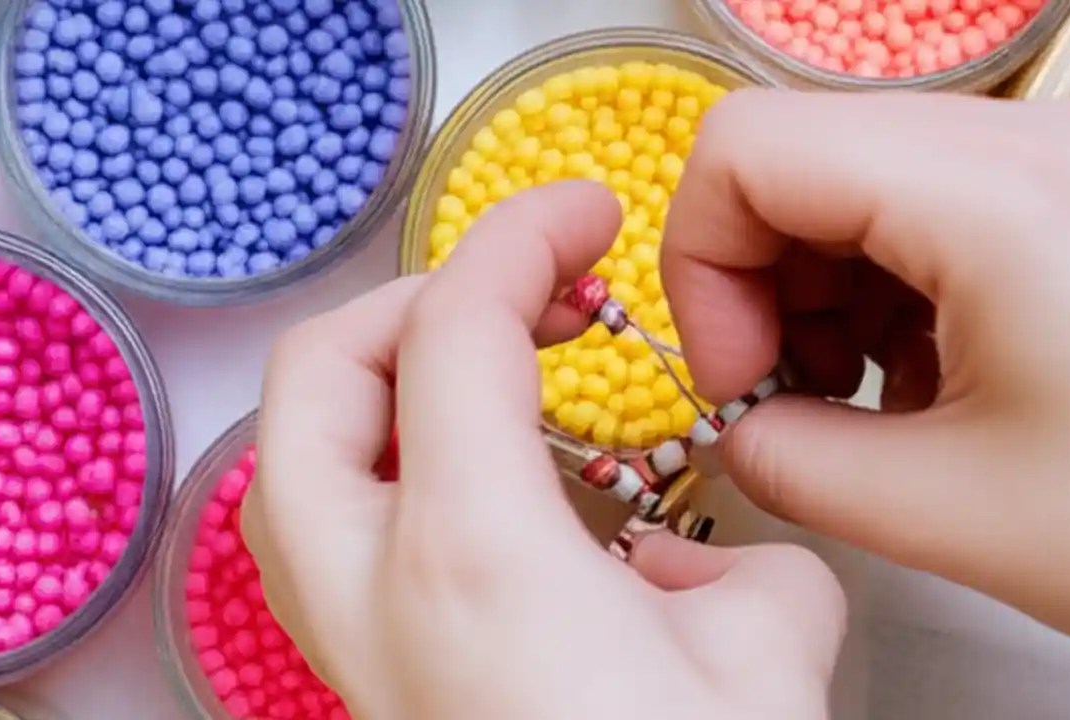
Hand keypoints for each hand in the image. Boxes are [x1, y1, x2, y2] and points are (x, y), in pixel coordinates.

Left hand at [241, 182, 846, 719]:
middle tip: (523, 298)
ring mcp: (354, 649)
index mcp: (472, 554)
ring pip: (300, 465)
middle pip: (318, 376)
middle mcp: (377, 593)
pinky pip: (335, 540)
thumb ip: (739, 558)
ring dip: (385, 387)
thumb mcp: (769, 649)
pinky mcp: (371, 689)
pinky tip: (496, 496)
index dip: (522, 234)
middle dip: (415, 301)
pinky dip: (391, 472)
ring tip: (496, 381)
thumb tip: (682, 551)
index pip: (455, 324)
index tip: (587, 212)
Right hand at [663, 90, 1069, 690]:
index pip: (748, 150)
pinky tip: (913, 375)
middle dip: (754, 280)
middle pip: (794, 154)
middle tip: (781, 391)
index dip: (701, 266)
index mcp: (996, 193)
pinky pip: (915, 201)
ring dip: (815, 287)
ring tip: (858, 395)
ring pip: (848, 173)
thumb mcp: (934, 513)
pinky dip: (877, 285)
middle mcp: (1030, 137)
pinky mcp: (1069, 190)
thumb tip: (733, 425)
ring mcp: (1057, 154)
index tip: (736, 375)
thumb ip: (783, 460)